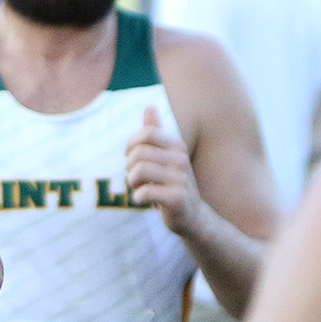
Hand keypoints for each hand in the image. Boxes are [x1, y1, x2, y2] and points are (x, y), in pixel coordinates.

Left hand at [126, 107, 204, 235]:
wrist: (192, 215)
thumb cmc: (172, 182)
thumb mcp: (165, 156)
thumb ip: (155, 133)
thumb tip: (149, 106)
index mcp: (176, 146)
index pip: (145, 134)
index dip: (131, 146)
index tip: (132, 158)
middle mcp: (181, 159)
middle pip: (138, 153)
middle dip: (129, 166)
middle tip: (135, 177)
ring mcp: (181, 179)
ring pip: (139, 171)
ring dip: (132, 182)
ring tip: (139, 187)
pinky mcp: (178, 199)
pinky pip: (145, 192)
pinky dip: (138, 197)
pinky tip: (144, 200)